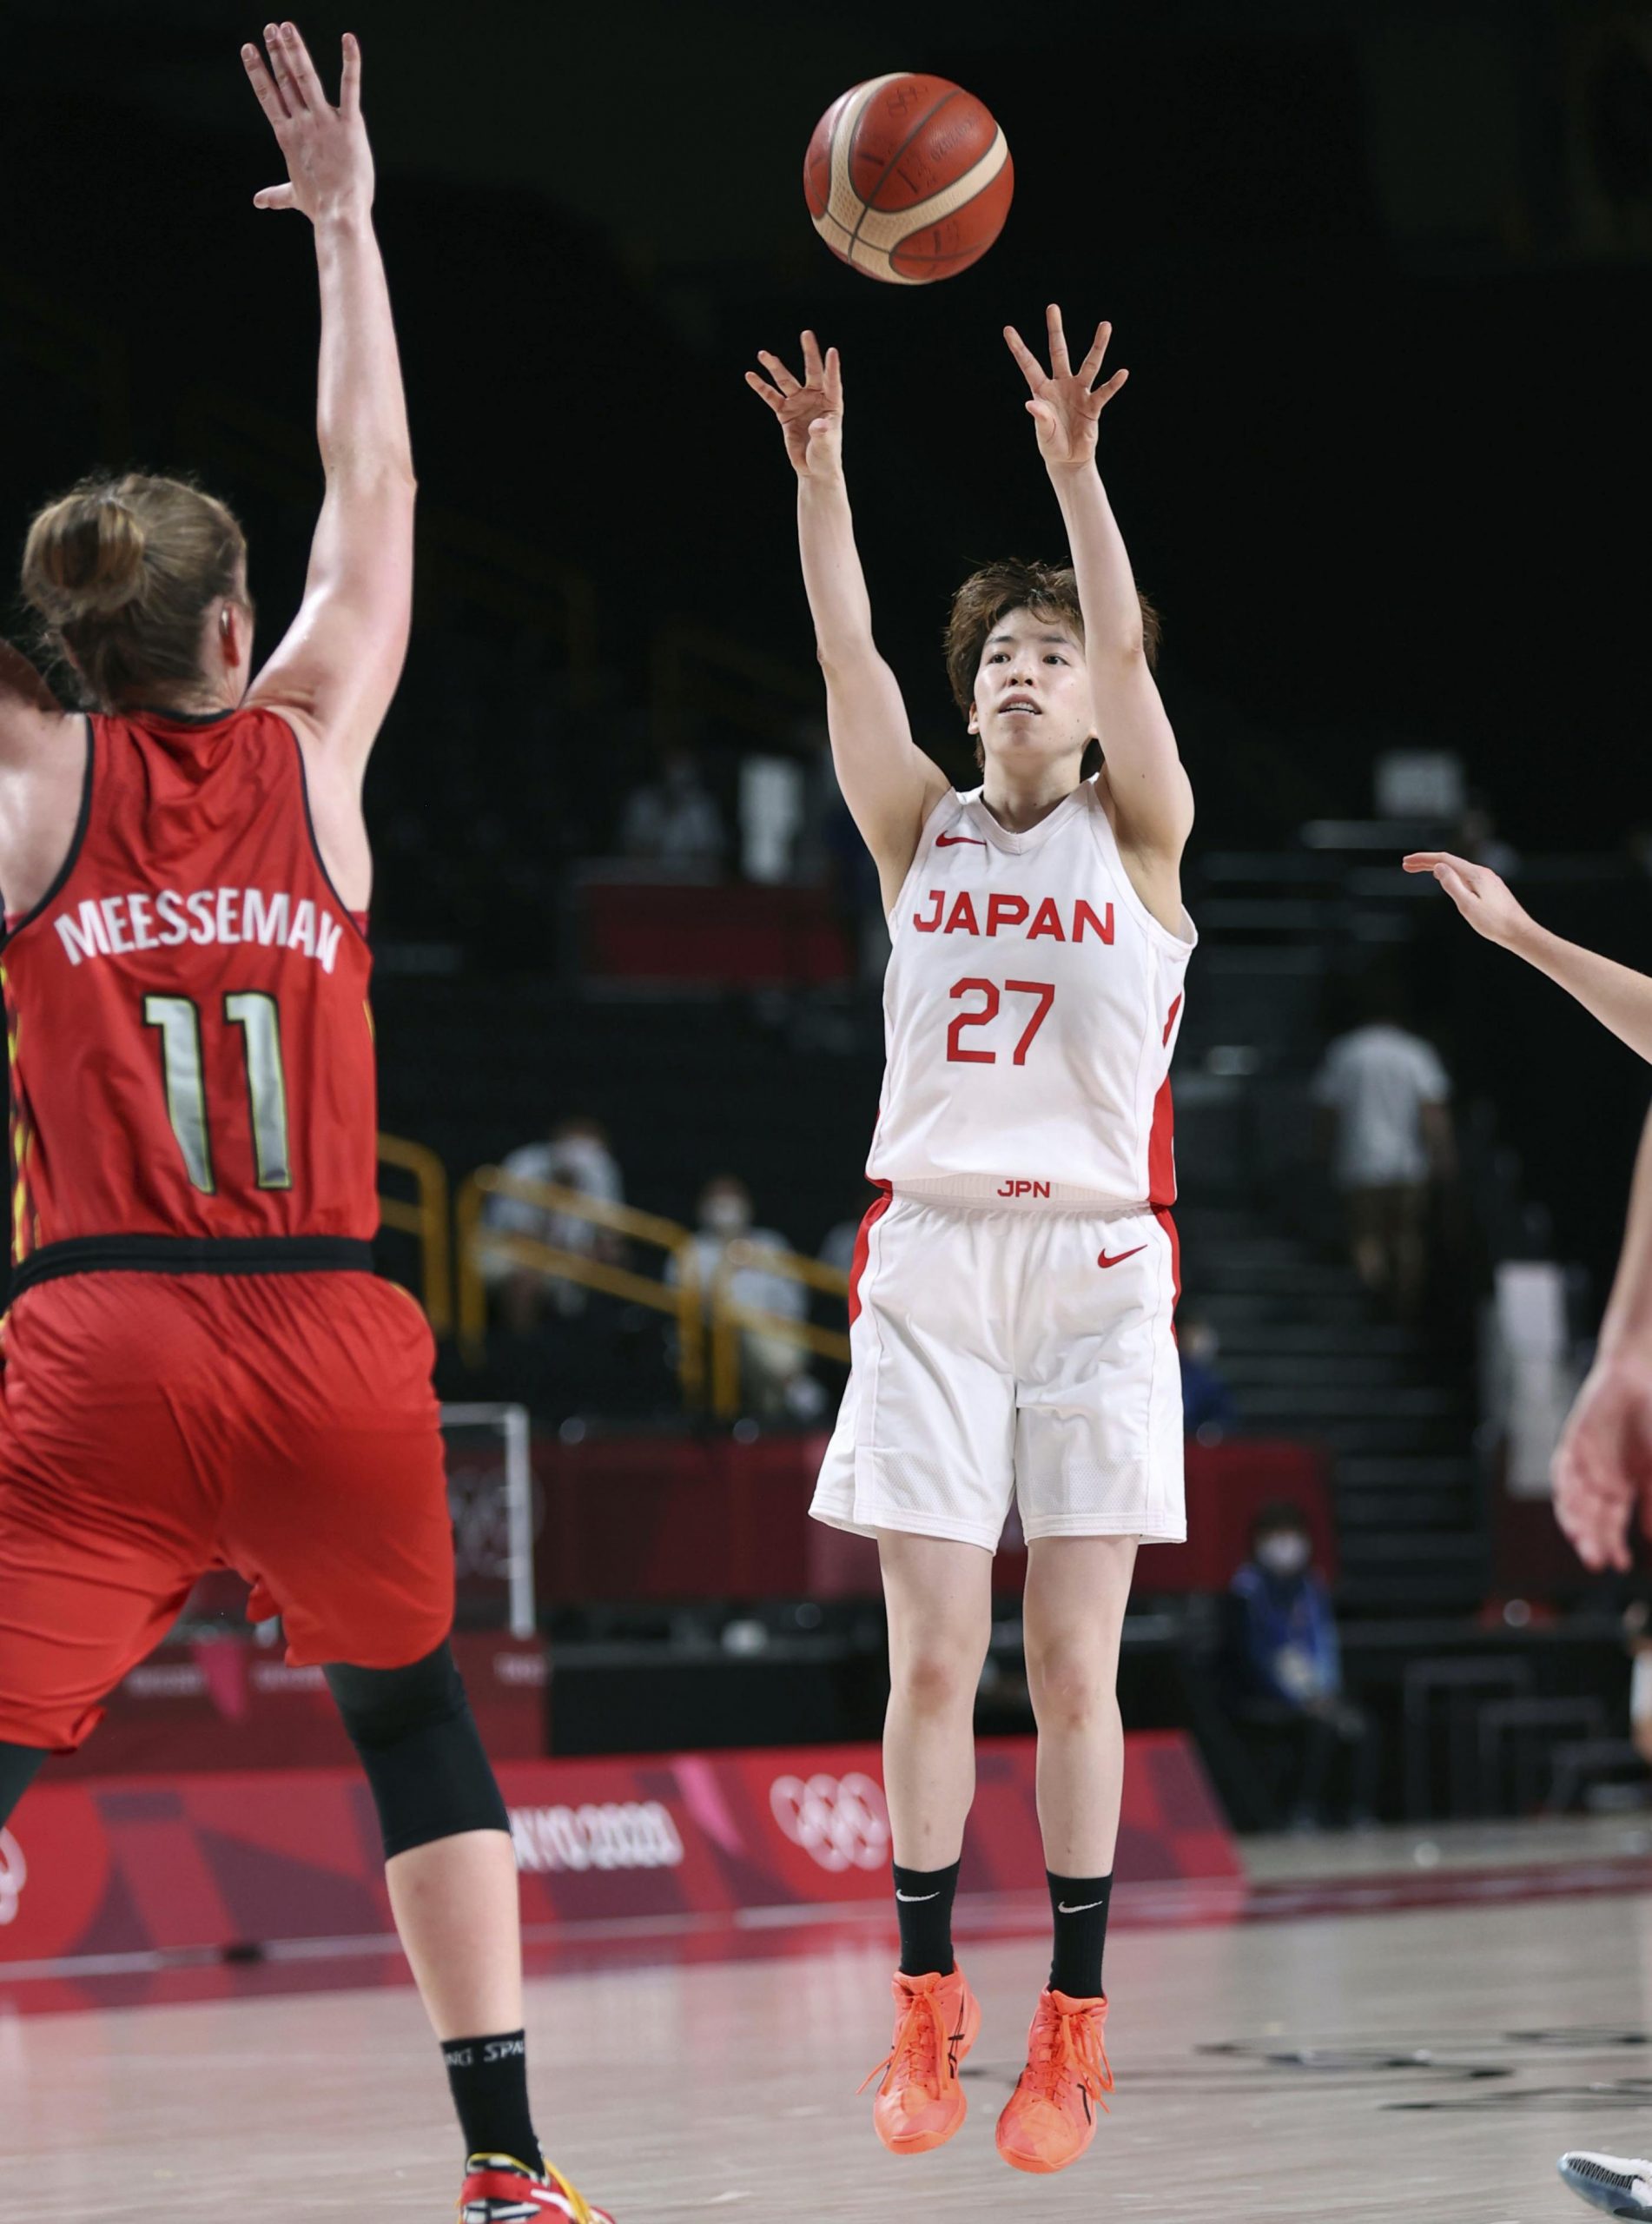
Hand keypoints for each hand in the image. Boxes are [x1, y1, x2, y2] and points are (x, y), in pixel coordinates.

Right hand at [242, 22, 371, 222]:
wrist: (339, 214)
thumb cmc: (319, 207)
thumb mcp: (294, 195)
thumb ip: (277, 194)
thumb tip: (258, 201)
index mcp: (287, 136)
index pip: (268, 96)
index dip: (257, 71)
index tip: (248, 49)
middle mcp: (302, 124)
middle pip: (285, 81)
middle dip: (276, 53)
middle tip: (269, 27)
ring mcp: (324, 121)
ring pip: (307, 77)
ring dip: (296, 50)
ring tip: (287, 27)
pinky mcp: (349, 124)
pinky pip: (350, 87)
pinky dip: (350, 62)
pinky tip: (349, 39)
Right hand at [745, 333, 842, 482]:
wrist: (813, 469)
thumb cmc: (825, 457)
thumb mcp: (826, 446)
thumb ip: (823, 433)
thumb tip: (817, 424)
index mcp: (832, 404)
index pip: (832, 382)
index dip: (832, 367)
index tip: (832, 351)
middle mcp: (815, 398)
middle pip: (811, 372)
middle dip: (809, 353)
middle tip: (806, 333)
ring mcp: (799, 403)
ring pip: (786, 381)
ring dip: (775, 368)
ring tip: (763, 354)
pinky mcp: (785, 413)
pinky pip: (771, 397)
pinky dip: (761, 387)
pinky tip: (750, 376)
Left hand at [1003, 305, 1127, 474]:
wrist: (1069, 460)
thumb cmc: (1051, 444)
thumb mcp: (1043, 432)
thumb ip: (1040, 417)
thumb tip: (1031, 405)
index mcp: (1042, 390)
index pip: (1029, 365)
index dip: (1018, 348)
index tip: (1007, 329)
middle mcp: (1061, 385)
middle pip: (1058, 352)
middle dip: (1055, 330)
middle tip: (1052, 307)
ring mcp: (1078, 392)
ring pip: (1089, 364)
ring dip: (1097, 346)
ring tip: (1105, 325)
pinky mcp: (1093, 405)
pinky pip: (1104, 391)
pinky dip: (1113, 384)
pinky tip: (1123, 373)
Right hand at [1402, 851, 1533, 949]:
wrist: (1520, 932)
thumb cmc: (1494, 923)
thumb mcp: (1467, 905)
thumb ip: (1452, 884)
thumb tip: (1438, 867)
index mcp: (1475, 875)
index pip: (1444, 860)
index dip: (1423, 859)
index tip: (1406, 862)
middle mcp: (1482, 873)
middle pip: (1450, 862)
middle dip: (1427, 862)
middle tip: (1406, 865)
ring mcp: (1487, 880)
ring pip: (1457, 869)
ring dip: (1437, 868)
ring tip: (1420, 870)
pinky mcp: (1490, 889)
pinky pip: (1465, 876)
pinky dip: (1449, 874)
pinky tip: (1446, 879)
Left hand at [1552, 1348, 1651, 1571]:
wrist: (1641, 1380)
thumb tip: (1651, 1538)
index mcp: (1621, 1489)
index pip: (1612, 1525)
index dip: (1613, 1545)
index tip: (1618, 1565)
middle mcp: (1599, 1480)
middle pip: (1589, 1517)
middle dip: (1592, 1540)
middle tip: (1595, 1560)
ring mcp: (1584, 1462)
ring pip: (1572, 1500)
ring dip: (1576, 1520)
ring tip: (1581, 1539)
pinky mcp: (1573, 1444)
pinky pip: (1563, 1471)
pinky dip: (1566, 1488)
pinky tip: (1572, 1503)